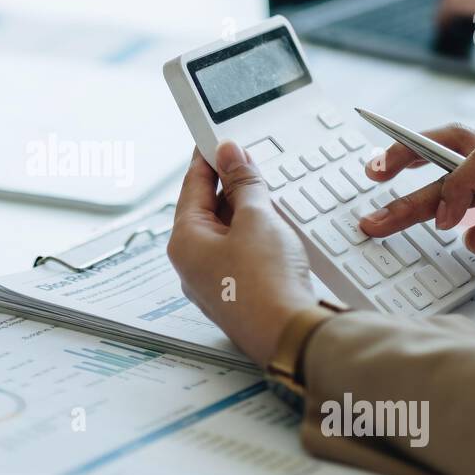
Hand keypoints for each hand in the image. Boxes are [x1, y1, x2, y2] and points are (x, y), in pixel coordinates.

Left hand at [167, 142, 314, 362]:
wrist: (290, 335)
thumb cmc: (265, 284)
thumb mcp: (256, 218)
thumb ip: (243, 183)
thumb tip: (230, 155)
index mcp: (185, 242)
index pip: (191, 186)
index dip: (208, 158)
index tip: (218, 139)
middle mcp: (192, 265)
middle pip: (206, 210)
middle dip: (229, 185)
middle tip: (249, 163)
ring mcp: (213, 283)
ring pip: (224, 234)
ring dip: (243, 211)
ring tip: (266, 194)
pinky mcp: (235, 295)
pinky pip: (238, 255)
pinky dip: (252, 237)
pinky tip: (272, 230)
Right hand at [358, 124, 474, 286]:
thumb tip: (473, 238)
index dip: (458, 185)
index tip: (444, 223)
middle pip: (460, 144)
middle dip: (412, 154)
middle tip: (374, 174)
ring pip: (454, 161)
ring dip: (413, 170)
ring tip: (373, 180)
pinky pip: (464, 179)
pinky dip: (432, 184)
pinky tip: (407, 197)